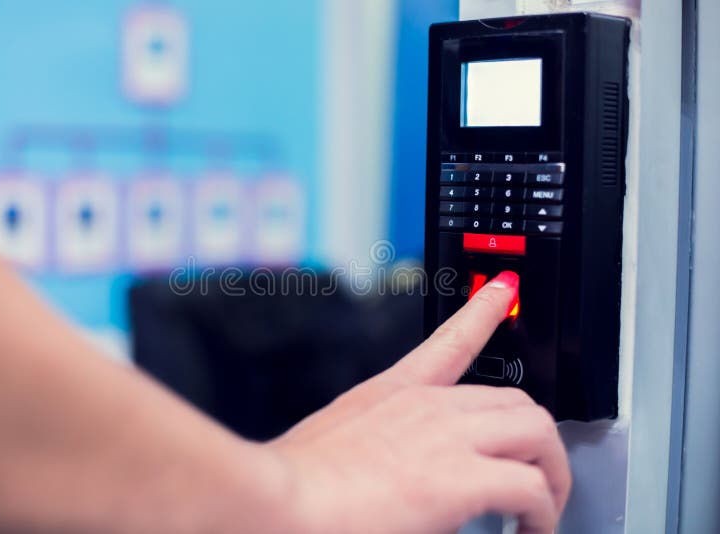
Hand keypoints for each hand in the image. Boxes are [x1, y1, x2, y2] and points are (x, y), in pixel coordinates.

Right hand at [261, 271, 570, 533]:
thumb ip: (374, 448)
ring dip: (550, 473)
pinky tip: (534, 530)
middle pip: (515, 400)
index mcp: (393, 394)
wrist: (279, 500)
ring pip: (537, 432)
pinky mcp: (461, 478)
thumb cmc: (296, 482)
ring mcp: (447, 437)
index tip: (504, 288)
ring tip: (543, 506)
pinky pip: (532, 487)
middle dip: (536, 438)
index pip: (450, 339)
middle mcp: (428, 406)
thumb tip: (388, 476)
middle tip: (536, 472)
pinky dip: (544, 512)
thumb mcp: (337, 448)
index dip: (484, 309)